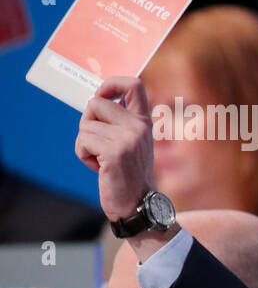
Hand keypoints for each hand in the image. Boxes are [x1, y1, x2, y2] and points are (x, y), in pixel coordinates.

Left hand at [75, 77, 156, 222]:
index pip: (133, 85)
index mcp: (144, 121)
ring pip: (85, 124)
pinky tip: (99, 167)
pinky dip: (83, 155)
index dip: (111, 83)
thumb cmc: (129, 174)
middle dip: (87, 122)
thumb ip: (119, 122)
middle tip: (98, 142)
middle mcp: (139, 126)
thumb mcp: (131, 143)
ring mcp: (128, 138)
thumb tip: (93, 101)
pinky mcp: (115, 152)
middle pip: (95, 103)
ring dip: (85, 143)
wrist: (139, 204)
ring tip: (101, 159)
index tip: (102, 95)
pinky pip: (83, 141)